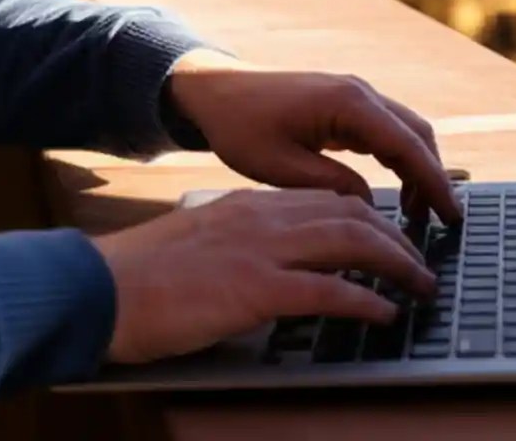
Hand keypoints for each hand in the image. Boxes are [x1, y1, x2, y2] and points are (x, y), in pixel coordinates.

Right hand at [93, 189, 435, 363]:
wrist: (95, 288)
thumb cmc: (142, 275)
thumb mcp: (204, 240)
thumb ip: (246, 241)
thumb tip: (280, 262)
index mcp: (253, 204)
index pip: (331, 200)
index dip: (372, 218)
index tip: (394, 236)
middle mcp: (265, 217)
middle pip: (355, 215)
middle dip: (397, 239)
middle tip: (420, 263)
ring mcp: (262, 250)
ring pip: (355, 243)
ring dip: (397, 265)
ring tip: (420, 286)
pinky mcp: (255, 289)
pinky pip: (330, 291)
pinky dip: (366, 302)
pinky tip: (385, 315)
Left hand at [167, 50, 460, 223]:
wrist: (215, 93)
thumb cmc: (240, 128)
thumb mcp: (280, 168)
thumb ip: (330, 186)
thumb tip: (369, 206)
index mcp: (348, 104)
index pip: (408, 146)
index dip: (434, 183)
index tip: (451, 215)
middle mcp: (362, 93)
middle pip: (418, 136)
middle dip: (435, 178)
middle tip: (442, 222)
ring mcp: (357, 96)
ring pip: (408, 133)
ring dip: (420, 170)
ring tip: (420, 216)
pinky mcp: (349, 105)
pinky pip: (389, 133)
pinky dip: (401, 162)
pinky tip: (398, 193)